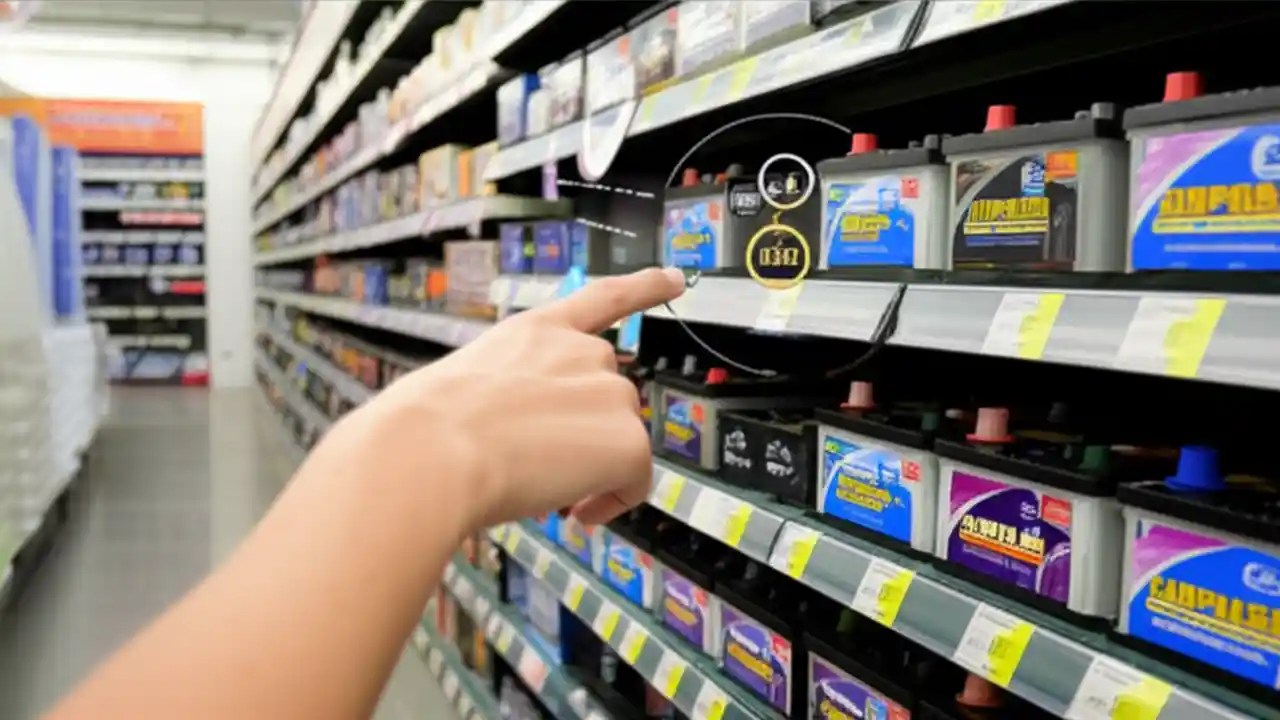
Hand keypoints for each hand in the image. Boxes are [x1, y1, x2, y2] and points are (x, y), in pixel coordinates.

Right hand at [351, 267, 684, 530]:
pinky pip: (635, 482)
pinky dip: (611, 502)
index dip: (643, 288)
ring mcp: (610, 392)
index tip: (675, 278)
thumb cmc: (424, 428)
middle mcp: (581, 352)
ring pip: (618, 442)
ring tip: (539, 488)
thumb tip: (514, 440)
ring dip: (591, 469)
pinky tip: (577, 513)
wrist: (431, 451)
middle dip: (582, 437)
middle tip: (537, 469)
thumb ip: (506, 396)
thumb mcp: (465, 387)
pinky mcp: (627, 441)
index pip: (602, 300)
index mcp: (536, 332)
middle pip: (607, 400)